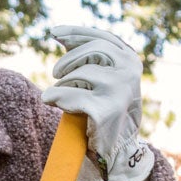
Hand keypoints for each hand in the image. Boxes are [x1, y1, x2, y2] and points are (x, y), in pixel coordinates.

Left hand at [42, 24, 153, 180]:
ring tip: (58, 93)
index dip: (77, 33)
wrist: (117, 148)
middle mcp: (130, 72)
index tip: (54, 32)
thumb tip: (59, 34)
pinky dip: (56, 97)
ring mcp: (120, 91)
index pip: (103, 37)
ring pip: (82, 73)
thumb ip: (85, 58)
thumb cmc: (104, 108)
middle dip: (69, 59)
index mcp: (130, 60)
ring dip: (63, 83)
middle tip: (55, 72)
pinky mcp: (106, 110)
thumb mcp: (101, 78)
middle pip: (94, 49)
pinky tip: (49, 99)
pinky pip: (72, 96)